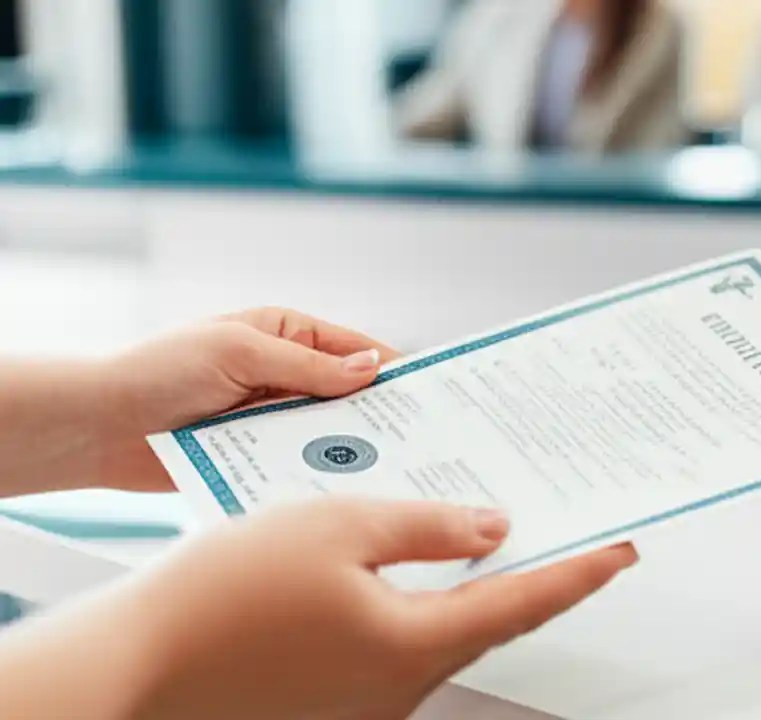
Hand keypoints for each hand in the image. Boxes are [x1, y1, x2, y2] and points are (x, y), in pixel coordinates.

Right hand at [0, 500, 637, 719]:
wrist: (133, 666)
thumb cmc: (219, 599)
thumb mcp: (335, 530)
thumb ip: (425, 527)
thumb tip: (490, 528)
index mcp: (412, 645)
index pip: (526, 603)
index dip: (582, 571)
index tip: (623, 548)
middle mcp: (399, 687)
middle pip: (488, 622)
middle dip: (531, 575)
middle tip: (564, 530)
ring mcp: (366, 701)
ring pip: (438, 633)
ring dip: (466, 587)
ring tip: (482, 531)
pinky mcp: (334, 701)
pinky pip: (394, 645)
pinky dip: (414, 605)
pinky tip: (400, 568)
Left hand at [97, 307, 398, 491]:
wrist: (99, 428)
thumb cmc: (158, 372)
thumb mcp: (239, 353)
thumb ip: (306, 366)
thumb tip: (370, 368)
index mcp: (285, 334)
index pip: (356, 348)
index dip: (394, 369)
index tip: (431, 393)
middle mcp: (285, 375)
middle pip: (350, 395)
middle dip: (381, 414)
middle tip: (424, 439)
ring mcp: (273, 418)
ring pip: (328, 433)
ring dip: (351, 448)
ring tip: (392, 469)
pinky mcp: (258, 455)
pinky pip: (299, 463)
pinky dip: (319, 473)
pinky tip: (343, 490)